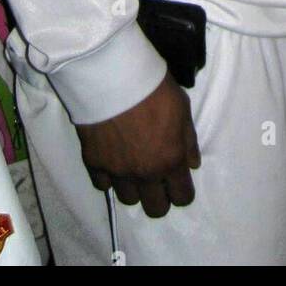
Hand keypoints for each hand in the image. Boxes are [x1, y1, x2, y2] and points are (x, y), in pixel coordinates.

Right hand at [77, 73, 200, 218]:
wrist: (113, 76)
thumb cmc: (154, 88)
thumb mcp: (182, 108)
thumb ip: (188, 140)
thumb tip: (192, 164)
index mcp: (170, 161)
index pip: (182, 197)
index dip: (182, 191)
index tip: (178, 182)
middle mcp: (144, 173)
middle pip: (155, 209)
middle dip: (160, 197)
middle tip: (157, 178)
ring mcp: (117, 171)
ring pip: (128, 199)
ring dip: (134, 187)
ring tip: (133, 166)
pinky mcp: (94, 163)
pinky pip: (102, 185)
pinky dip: (109, 177)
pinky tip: (113, 160)